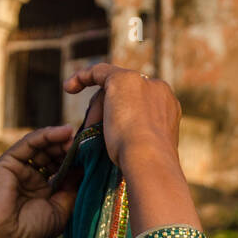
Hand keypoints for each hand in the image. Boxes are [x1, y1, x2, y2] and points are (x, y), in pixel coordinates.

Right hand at [0, 125, 81, 237]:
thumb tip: (86, 170)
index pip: (64, 172)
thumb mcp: (61, 212)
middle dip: (71, 150)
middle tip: (87, 143)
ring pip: (43, 148)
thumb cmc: (30, 231)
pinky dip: (47, 135)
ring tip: (76, 137)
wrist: (0, 235)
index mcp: (45, 195)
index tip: (95, 154)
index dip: (78, 163)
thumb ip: (73, 189)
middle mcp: (33, 180)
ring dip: (61, 141)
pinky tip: (64, 132)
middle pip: (55, 157)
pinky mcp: (9, 160)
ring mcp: (21, 170)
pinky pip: (30, 143)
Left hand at [62, 63, 180, 169]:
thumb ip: (141, 142)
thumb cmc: (148, 166)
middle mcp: (159, 90)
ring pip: (114, 88)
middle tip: (102, 135)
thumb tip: (123, 147)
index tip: (119, 135)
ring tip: (91, 129)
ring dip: (99, 107)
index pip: (143, 104)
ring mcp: (142, 82)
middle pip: (128, 94)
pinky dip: (83, 77)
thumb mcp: (148, 153)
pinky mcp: (122, 80)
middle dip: (113, 111)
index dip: (128, 117)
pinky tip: (68, 87)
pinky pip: (99, 71)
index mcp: (169, 108)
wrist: (150, 161)